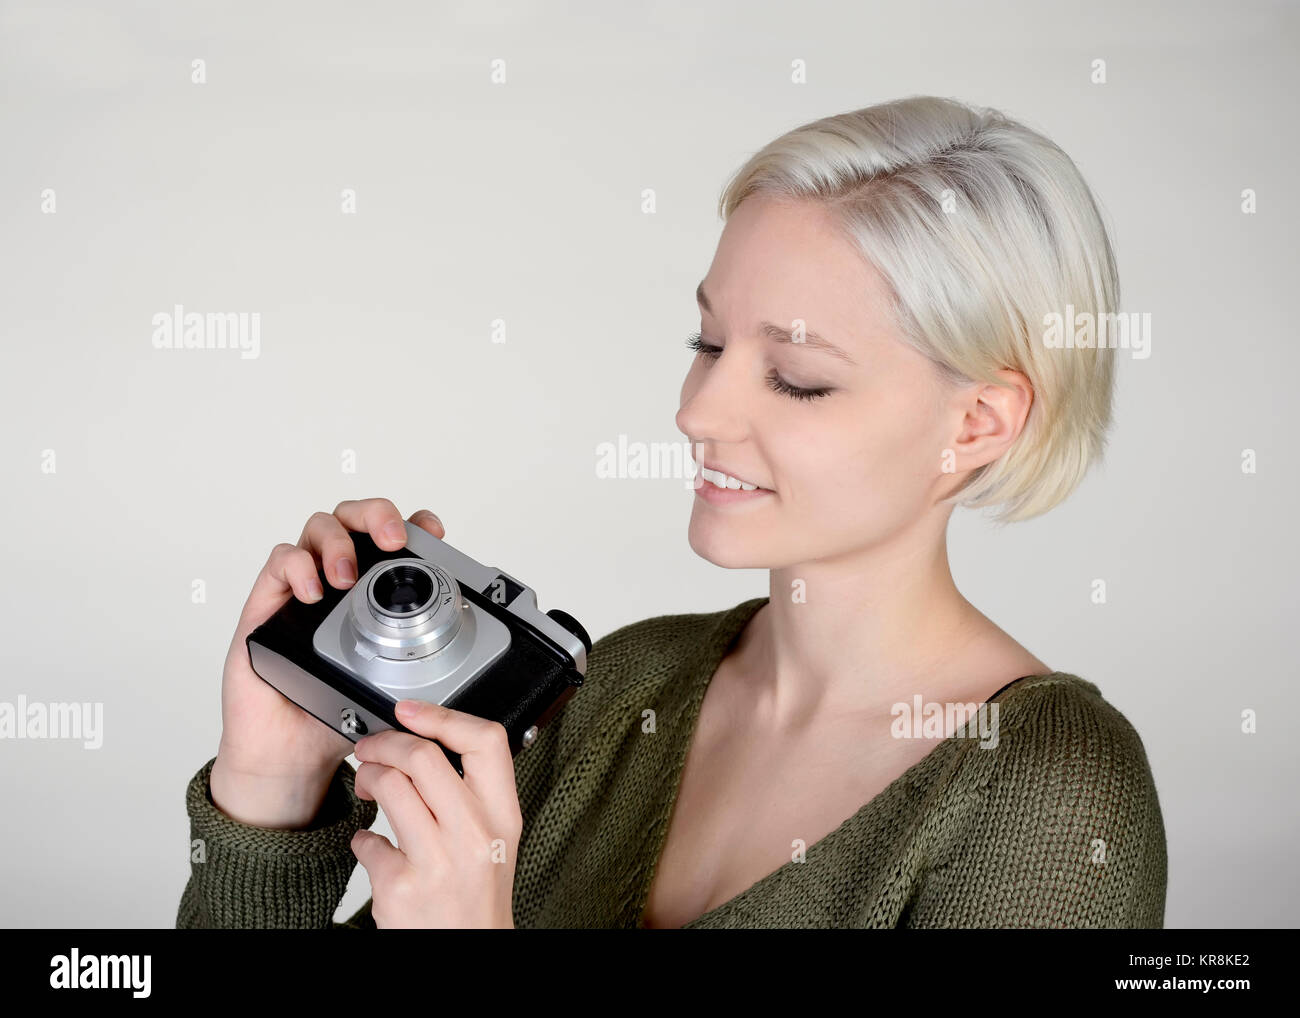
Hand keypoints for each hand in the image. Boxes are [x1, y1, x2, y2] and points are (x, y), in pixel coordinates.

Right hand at [211, 498, 445, 827]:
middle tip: (392, 540)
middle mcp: (339, 580)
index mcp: (374, 591)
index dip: (414, 523)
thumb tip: (469, 653)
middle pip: (355, 517)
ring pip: (319, 529)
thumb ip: (427, 663)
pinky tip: (314, 593)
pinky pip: (280, 562)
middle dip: (376, 516)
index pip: (393, 537)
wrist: (295, 752)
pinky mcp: (269, 604)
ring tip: (347, 578)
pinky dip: (298, 566)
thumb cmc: (342, 715)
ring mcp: (303, 587)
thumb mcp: (397, 685)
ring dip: (338, 543)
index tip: (434, 532)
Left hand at [350, 699, 521, 928]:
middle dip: (385, 743)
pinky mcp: (401, 888)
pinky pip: (366, 839)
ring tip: (367, 785)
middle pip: (424, 756)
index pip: (485, 741)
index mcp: (502, 815)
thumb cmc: (476, 895)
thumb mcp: (495, 839)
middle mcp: (475, 835)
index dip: (442, 716)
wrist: (469, 951)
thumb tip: (430, 741)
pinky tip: (371, 845)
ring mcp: (438, 862)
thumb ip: (473, 793)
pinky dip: (361, 837)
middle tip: (373, 748)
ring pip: (389, 785)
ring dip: (367, 776)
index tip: (412, 711)